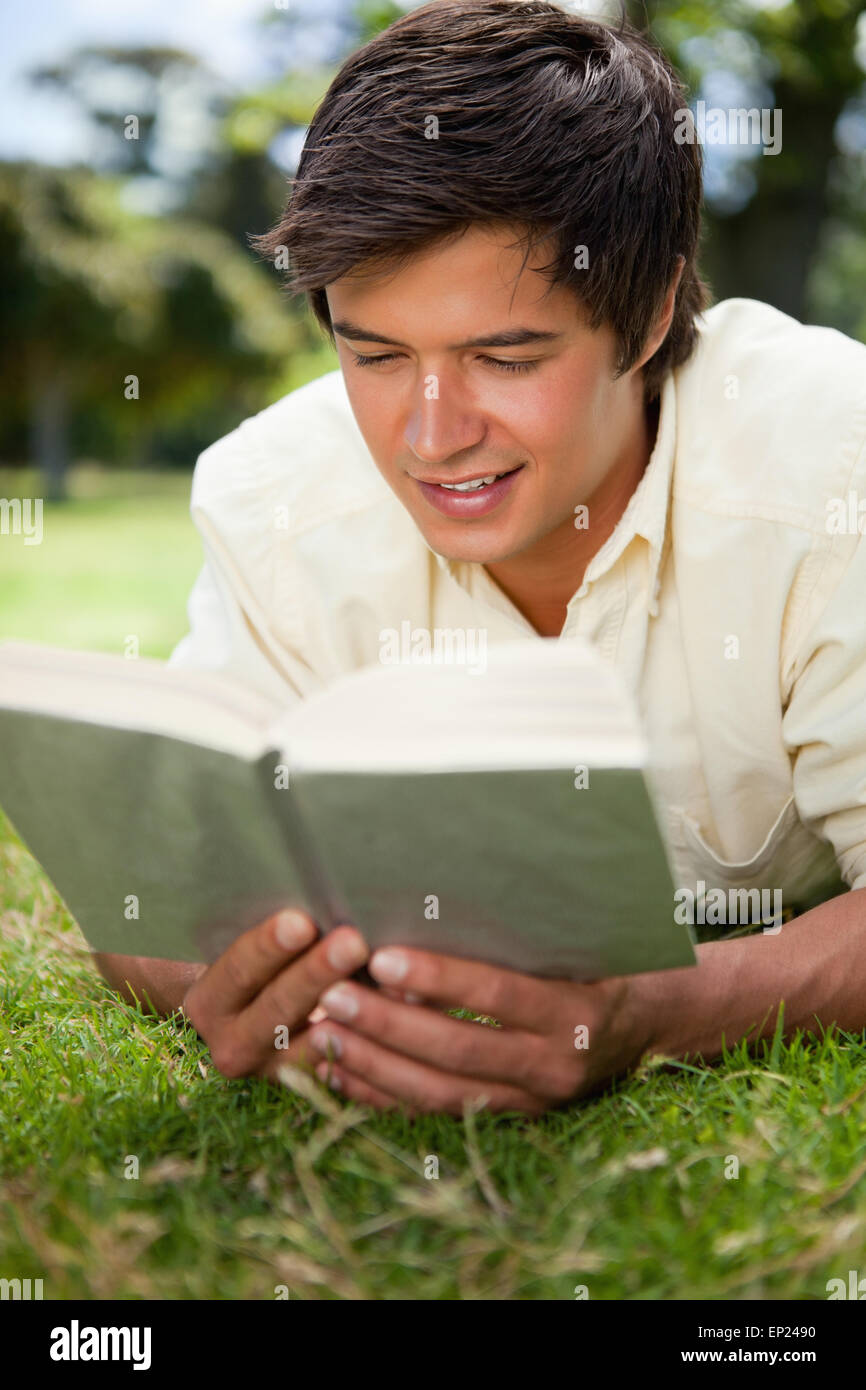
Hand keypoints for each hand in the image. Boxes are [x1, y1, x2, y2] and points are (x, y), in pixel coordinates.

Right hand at [181, 910, 378, 1082]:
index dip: (269, 946)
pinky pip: (345, 1068)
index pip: (239, 969)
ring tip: (388, 981)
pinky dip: (374, 1041)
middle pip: (278, 1008)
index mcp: (210, 1002)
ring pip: (314, 1044)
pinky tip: (403, 1013)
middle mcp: (232, 1044)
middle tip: (352, 942)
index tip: (302, 921)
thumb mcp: (255, 951)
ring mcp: (271, 1071)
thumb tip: (331, 898)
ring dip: (352, 1012)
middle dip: (316, 973)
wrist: (249, 1020)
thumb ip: (284, 932)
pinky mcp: (309, 1086)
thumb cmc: (261, 965)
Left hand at [307, 947, 654, 1114]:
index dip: (439, 977)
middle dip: (389, 1024)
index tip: (383, 958)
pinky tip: (341, 1069)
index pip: (498, 993)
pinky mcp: (510, 1119)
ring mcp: (531, 1100)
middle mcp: (555, 1065)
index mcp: (574, 1011)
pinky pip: (436, 1113)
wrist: (648, 1024)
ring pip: (441, 1092)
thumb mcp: (573, 938)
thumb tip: (427, 907)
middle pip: (458, 1050)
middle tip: (334, 995)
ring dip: (375, 1064)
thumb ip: (515, 931)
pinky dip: (384, 1094)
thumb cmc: (599, 960)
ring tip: (325, 1031)